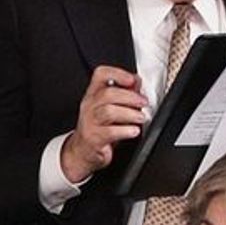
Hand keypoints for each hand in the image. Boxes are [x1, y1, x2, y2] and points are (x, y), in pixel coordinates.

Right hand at [59, 65, 148, 182]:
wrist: (82, 151)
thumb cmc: (99, 126)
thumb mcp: (109, 107)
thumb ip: (124, 93)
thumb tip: (138, 82)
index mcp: (93, 94)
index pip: (100, 74)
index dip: (117, 73)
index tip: (133, 79)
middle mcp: (89, 105)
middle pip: (108, 93)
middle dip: (130, 97)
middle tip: (143, 102)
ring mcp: (90, 122)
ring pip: (109, 112)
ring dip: (129, 113)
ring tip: (141, 117)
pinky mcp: (94, 138)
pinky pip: (110, 132)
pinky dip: (125, 130)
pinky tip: (134, 130)